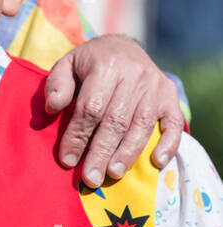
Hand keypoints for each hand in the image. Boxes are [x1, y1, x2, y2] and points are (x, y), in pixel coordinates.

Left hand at [44, 35, 183, 186]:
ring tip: (113, 174)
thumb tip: (53, 108)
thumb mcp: (67, 65)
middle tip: (90, 178)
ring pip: (141, 126)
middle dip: (101, 152)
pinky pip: (174, 123)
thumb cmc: (90, 63)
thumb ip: (57, 85)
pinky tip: (157, 162)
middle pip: (116, 121)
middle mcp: (134, 75)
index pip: (91, 108)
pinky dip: (168, 144)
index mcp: (106, 65)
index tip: (68, 160)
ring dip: (128, 153)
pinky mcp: (170, 96)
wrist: (123, 47)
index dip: (78, 136)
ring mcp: (155, 86)